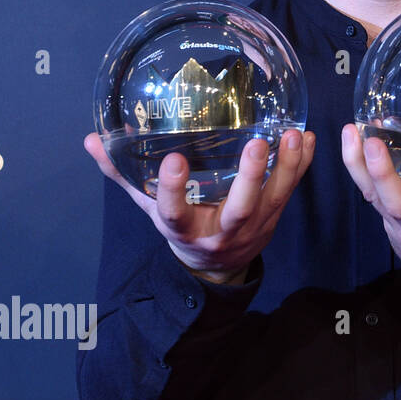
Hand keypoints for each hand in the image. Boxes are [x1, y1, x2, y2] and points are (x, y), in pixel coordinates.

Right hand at [84, 129, 315, 284]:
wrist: (216, 264)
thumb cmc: (181, 225)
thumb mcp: (148, 205)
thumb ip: (123, 173)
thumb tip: (93, 140)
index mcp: (184, 228)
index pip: (173, 211)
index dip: (172, 189)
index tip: (173, 161)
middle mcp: (221, 231)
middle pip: (239, 209)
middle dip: (250, 179)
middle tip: (257, 145)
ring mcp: (253, 226)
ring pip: (274, 199)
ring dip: (287, 167)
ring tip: (292, 135)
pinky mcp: (274, 216)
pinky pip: (291, 189)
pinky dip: (301, 165)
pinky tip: (308, 138)